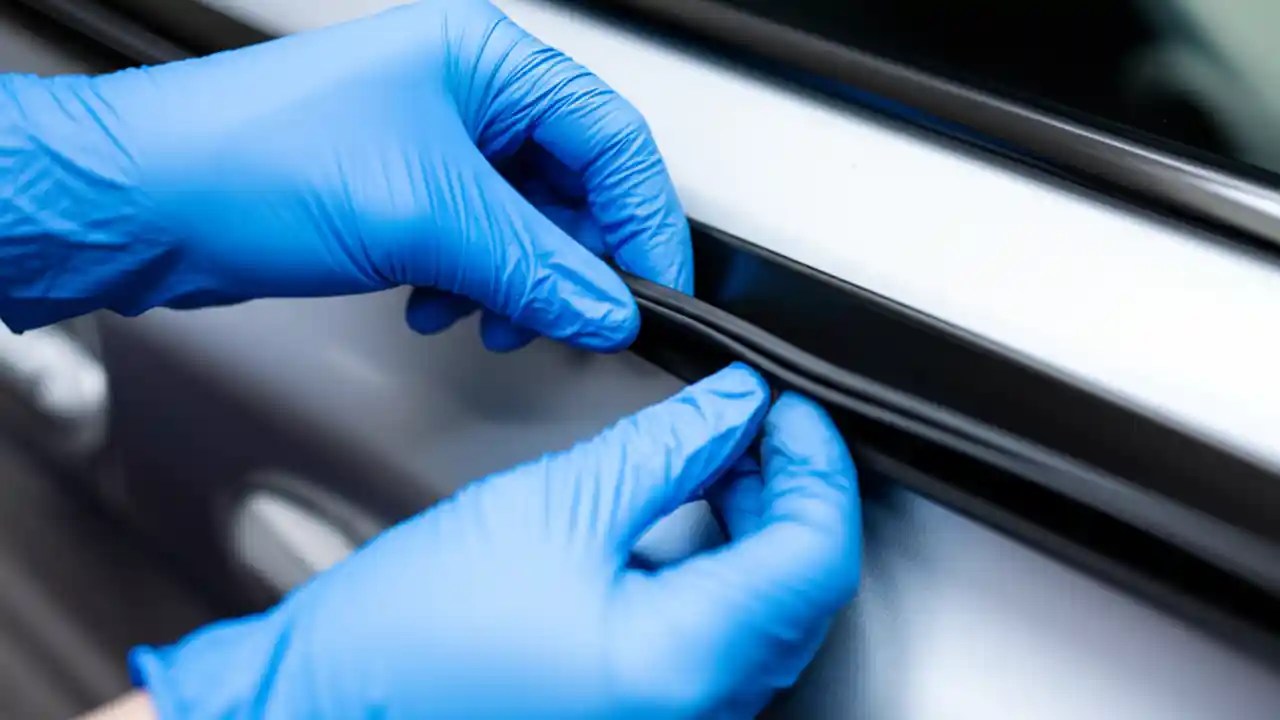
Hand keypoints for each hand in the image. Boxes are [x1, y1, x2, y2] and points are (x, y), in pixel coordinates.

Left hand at [0, 0, 687, 349]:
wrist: (143, 204)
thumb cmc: (248, 164)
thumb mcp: (427, 218)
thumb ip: (536, 267)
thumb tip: (610, 305)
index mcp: (485, 60)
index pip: (610, 138)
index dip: (644, 221)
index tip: (655, 289)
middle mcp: (464, 92)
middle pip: (574, 182)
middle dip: (577, 260)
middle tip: (579, 315)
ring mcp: (432, 140)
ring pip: (527, 219)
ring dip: (524, 280)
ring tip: (497, 317)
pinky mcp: (401, 189)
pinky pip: (478, 240)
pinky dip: (476, 284)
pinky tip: (442, 307)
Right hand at [129, 364, 861, 718]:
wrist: (324, 709)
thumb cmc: (404, 640)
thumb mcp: (552, 506)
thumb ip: (666, 448)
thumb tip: (734, 408)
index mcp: (681, 663)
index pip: (815, 555)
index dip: (817, 466)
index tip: (790, 410)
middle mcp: (694, 712)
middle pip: (800, 588)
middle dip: (789, 491)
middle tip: (756, 421)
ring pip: (765, 616)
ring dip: (757, 528)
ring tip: (717, 457)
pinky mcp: (641, 716)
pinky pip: (718, 643)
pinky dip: (719, 572)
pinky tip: (684, 518)